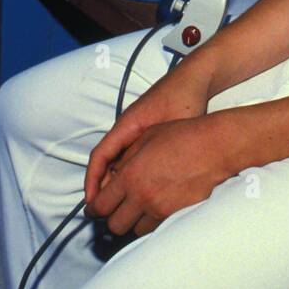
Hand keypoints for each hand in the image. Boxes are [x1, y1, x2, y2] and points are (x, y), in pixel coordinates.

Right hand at [84, 57, 213, 207]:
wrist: (197, 77)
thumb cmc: (185, 96)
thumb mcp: (170, 124)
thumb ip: (156, 148)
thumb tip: (141, 178)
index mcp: (127, 124)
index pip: (100, 155)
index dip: (93, 180)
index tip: (91, 200)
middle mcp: (128, 127)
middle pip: (106, 161)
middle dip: (100, 186)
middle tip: (101, 211)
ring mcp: (137, 130)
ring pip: (118, 160)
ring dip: (115, 181)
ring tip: (118, 206)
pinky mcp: (149, 133)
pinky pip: (131, 157)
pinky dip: (129, 173)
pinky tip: (137, 189)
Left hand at [84, 115, 234, 237]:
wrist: (216, 147)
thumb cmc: (184, 136)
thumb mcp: (147, 138)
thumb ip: (125, 160)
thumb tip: (112, 176)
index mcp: (130, 176)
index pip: (100, 205)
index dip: (94, 210)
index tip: (95, 210)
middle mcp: (142, 196)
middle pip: (115, 224)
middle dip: (113, 218)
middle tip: (117, 211)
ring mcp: (160, 209)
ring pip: (135, 230)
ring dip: (134, 222)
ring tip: (140, 210)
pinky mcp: (177, 216)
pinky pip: (156, 229)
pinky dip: (152, 222)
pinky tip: (157, 210)